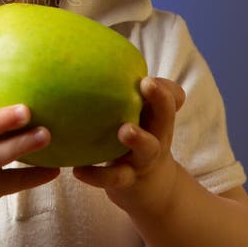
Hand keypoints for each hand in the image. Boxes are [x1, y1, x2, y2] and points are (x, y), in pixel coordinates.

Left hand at [73, 77, 185, 215]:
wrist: (150, 188)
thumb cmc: (138, 140)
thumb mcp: (138, 118)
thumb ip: (125, 93)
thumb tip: (90, 57)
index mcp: (157, 117)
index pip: (170, 97)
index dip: (164, 88)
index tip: (146, 78)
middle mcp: (157, 135)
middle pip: (166, 117)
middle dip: (161, 100)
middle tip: (146, 83)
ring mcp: (144, 159)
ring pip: (147, 148)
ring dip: (139, 138)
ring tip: (125, 130)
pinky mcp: (129, 180)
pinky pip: (114, 178)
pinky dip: (96, 175)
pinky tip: (77, 171)